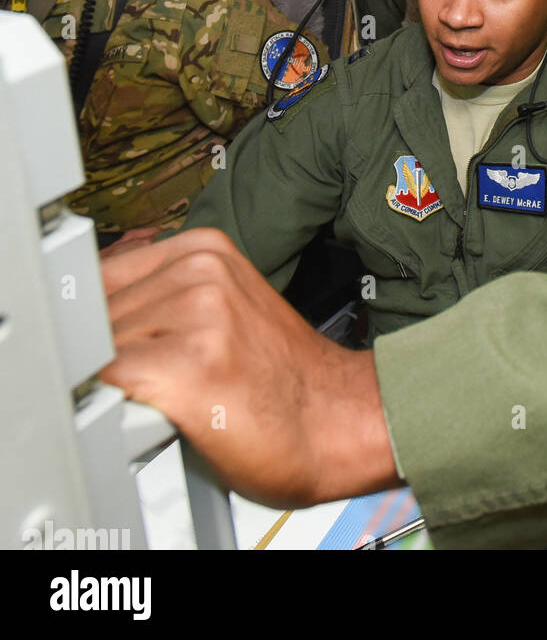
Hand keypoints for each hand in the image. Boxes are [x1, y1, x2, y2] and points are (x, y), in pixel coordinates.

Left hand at [100, 229, 399, 506]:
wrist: (340, 420)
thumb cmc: (280, 379)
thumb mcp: (222, 309)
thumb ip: (160, 295)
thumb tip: (85, 303)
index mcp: (205, 248)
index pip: (100, 275)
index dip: (95, 325)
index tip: (117, 351)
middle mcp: (201, 269)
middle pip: (95, 314)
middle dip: (107, 357)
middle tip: (165, 384)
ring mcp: (199, 312)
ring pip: (98, 350)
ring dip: (119, 386)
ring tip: (176, 398)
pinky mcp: (191, 364)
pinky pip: (109, 385)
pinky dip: (118, 409)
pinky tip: (164, 414)